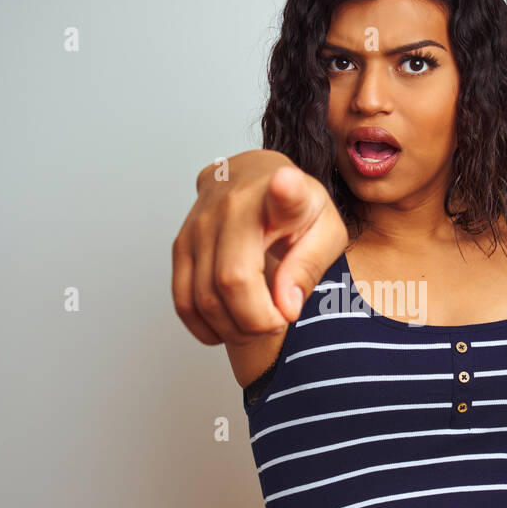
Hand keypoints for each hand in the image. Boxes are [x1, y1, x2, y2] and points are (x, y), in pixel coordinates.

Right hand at [173, 150, 348, 345]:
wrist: (254, 180)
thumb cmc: (296, 210)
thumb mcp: (325, 231)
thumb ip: (309, 266)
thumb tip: (286, 307)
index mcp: (278, 196)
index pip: (283, 192)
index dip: (286, 191)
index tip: (286, 184)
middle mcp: (230, 206)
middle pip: (232, 281)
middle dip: (258, 320)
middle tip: (279, 319)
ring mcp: (198, 227)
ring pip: (204, 299)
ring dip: (234, 327)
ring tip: (258, 321)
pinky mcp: (180, 247)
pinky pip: (183, 301)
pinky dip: (206, 326)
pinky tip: (229, 326)